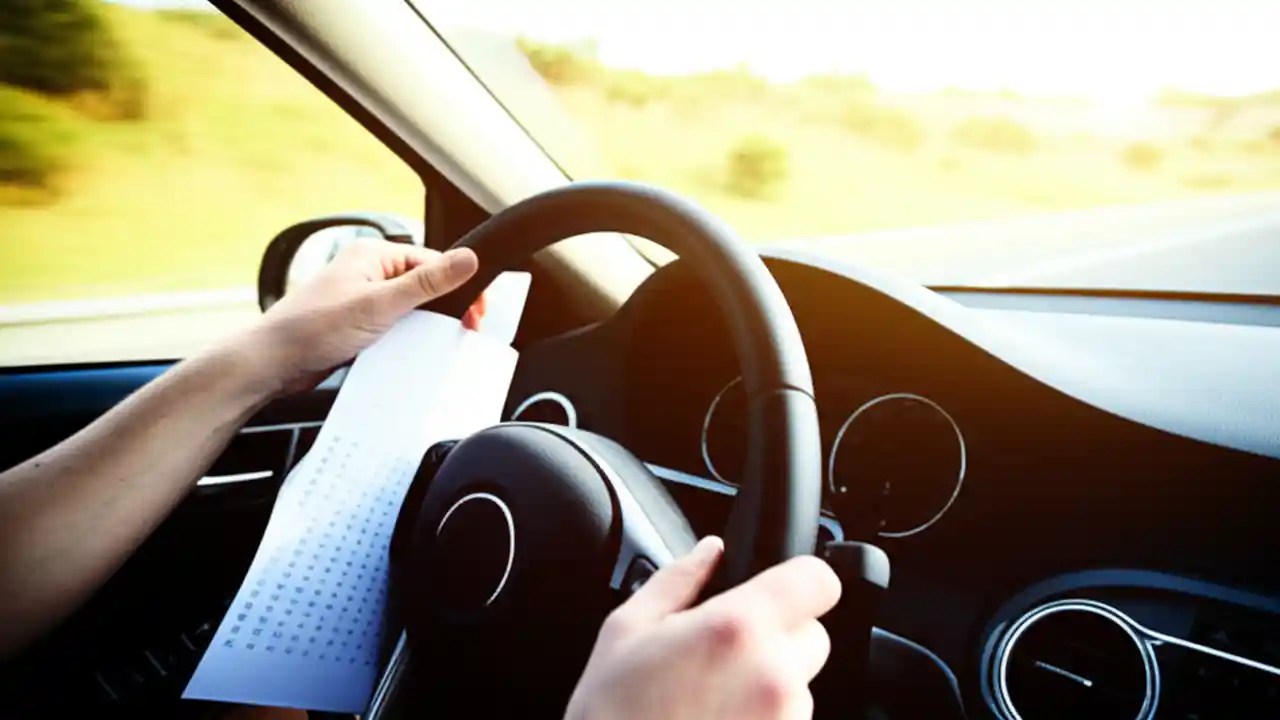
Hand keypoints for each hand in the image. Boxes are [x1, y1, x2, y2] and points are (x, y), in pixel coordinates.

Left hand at [242, 240, 481, 394]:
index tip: (476, 312)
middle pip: (425, 286)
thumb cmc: (312, 328)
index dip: (459, 287)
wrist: (272, 363)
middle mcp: (369, 273)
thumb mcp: (380, 304)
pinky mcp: (358, 324)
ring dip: (425, 327)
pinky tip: (411, 353)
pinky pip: (395, 327)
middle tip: (463, 330)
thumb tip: (467, 259)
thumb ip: (427, 282)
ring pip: (411, 309)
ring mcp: (363, 299)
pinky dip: (407, 340)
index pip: (433, 263)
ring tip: (437, 343)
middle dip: (445, 308)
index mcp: (374, 255)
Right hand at [565, 537, 840, 719]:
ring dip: (771, 684)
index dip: (799, 578)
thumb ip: (678, 580)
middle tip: (723, 654)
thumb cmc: (611, 718)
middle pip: (813, 635)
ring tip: (712, 699)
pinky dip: (764, 719)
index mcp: (737, 630)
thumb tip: (709, 551)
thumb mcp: (626, 632)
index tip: (780, 586)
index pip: (817, 580)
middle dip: (777, 637)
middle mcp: (775, 677)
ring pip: (801, 684)